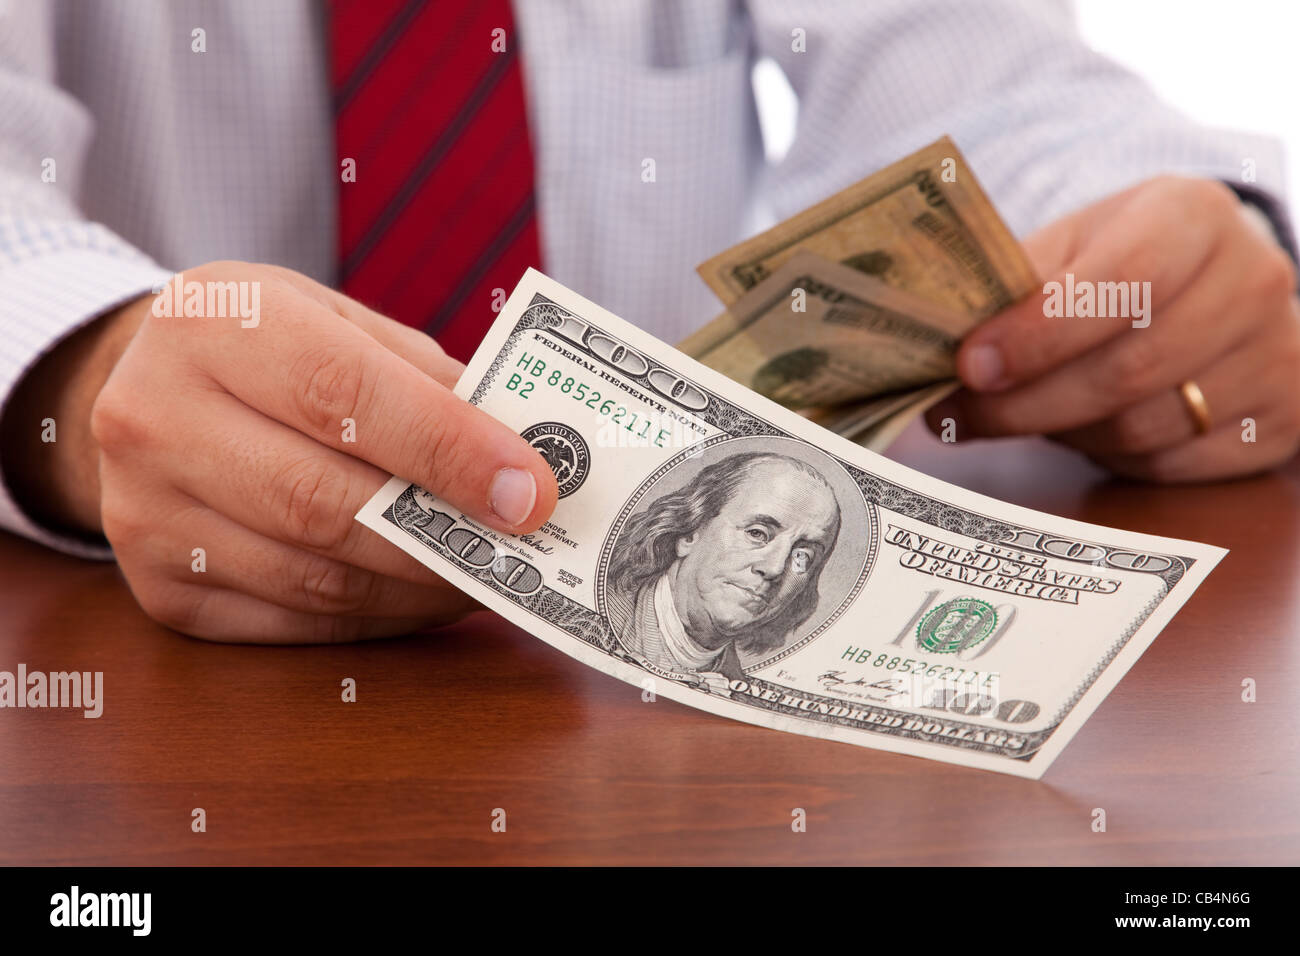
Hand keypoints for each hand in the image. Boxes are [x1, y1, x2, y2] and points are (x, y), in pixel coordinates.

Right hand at [3, 261, 556, 641]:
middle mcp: (152, 417)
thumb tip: (524, 460)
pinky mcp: (163, 592)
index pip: (341, 394)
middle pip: (323, 500)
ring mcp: (144, 515)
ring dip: (422, 587)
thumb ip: (425, 381)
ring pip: (315, 578)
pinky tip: (427, 596)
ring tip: (490, 574)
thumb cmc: (270, 351)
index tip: (533, 491)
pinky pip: (297, 622)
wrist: (146, 389)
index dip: (447, 448)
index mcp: (211, 322)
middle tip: (525, 547)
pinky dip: (380, 617)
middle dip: (443, 533)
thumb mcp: (338, 323)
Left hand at [926, 176, 1299, 480]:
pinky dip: (1110, 457)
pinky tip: (1081, 430)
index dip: (1038, 335)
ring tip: (1021, 413)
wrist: (1212, 287)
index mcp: (1192, 216)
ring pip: (1143, 426)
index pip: (1120, 283)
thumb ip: (1011, 288)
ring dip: (1062, 431)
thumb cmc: (1119, 267)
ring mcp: (1278, 353)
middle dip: (1027, 403)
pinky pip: (1171, 464)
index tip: (969, 366)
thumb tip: (931, 344)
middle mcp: (1253, 280)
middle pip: (1127, 370)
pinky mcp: (1282, 418)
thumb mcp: (1068, 247)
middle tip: (960, 413)